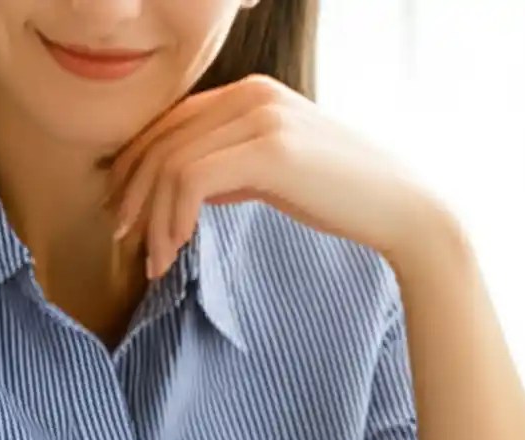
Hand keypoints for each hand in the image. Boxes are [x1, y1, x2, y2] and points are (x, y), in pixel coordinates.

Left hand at [106, 74, 454, 278]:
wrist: (400, 208)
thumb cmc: (337, 197)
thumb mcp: (270, 173)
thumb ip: (226, 168)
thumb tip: (177, 189)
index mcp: (249, 92)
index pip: (168, 125)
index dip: (135, 169)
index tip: (124, 214)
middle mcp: (250, 94)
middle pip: (161, 141)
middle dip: (133, 195)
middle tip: (124, 240)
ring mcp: (260, 116)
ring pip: (171, 163)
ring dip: (153, 218)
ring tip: (154, 261)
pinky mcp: (269, 148)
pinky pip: (191, 180)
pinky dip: (173, 217)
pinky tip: (177, 247)